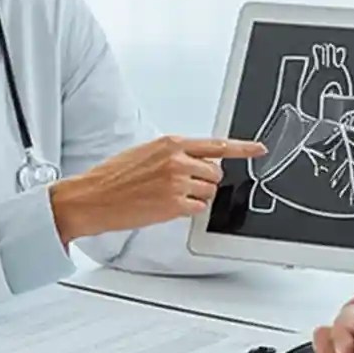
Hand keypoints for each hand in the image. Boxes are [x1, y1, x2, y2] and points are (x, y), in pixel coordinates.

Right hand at [49, 136, 265, 243]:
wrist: (95, 196)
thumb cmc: (115, 176)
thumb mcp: (147, 152)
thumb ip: (175, 153)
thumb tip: (196, 160)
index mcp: (172, 143)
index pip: (217, 144)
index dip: (242, 148)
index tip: (259, 149)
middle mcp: (178, 160)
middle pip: (216, 172)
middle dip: (204, 180)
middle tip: (182, 184)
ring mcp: (177, 182)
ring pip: (209, 191)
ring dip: (195, 196)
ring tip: (169, 195)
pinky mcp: (174, 204)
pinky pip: (197, 208)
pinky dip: (187, 209)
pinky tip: (167, 206)